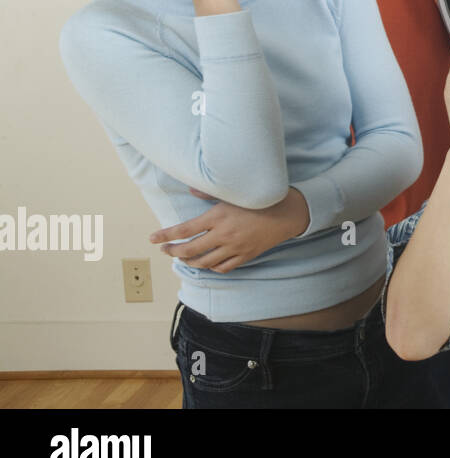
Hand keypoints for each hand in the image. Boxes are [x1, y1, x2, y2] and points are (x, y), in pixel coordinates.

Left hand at [149, 187, 308, 272]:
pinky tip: (206, 263)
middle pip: (190, 250)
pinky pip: (223, 267)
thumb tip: (190, 190)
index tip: (152, 239)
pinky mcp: (246, 256)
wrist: (289, 212)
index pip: (184, 230)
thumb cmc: (262, 198)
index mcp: (219, 217)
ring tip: (182, 257)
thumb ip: (210, 193)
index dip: (165, 236)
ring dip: (189, 261)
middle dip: (173, 251)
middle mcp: (224, 235)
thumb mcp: (235, 192)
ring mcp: (235, 248)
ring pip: (204, 262)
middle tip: (165, 249)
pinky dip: (210, 267)